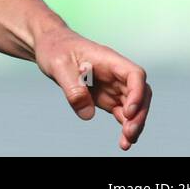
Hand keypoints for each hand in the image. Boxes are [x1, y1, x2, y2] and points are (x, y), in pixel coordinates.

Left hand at [33, 24, 151, 150]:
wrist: (49, 46)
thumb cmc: (55, 48)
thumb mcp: (58, 65)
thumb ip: (73, 88)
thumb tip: (87, 115)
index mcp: (108, 59)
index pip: (134, 74)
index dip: (137, 93)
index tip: (127, 111)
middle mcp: (115, 74)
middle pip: (140, 93)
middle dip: (138, 114)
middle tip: (129, 133)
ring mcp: (113, 86)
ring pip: (134, 106)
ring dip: (134, 124)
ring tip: (126, 142)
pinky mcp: (107, 97)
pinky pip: (122, 114)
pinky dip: (124, 127)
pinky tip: (123, 142)